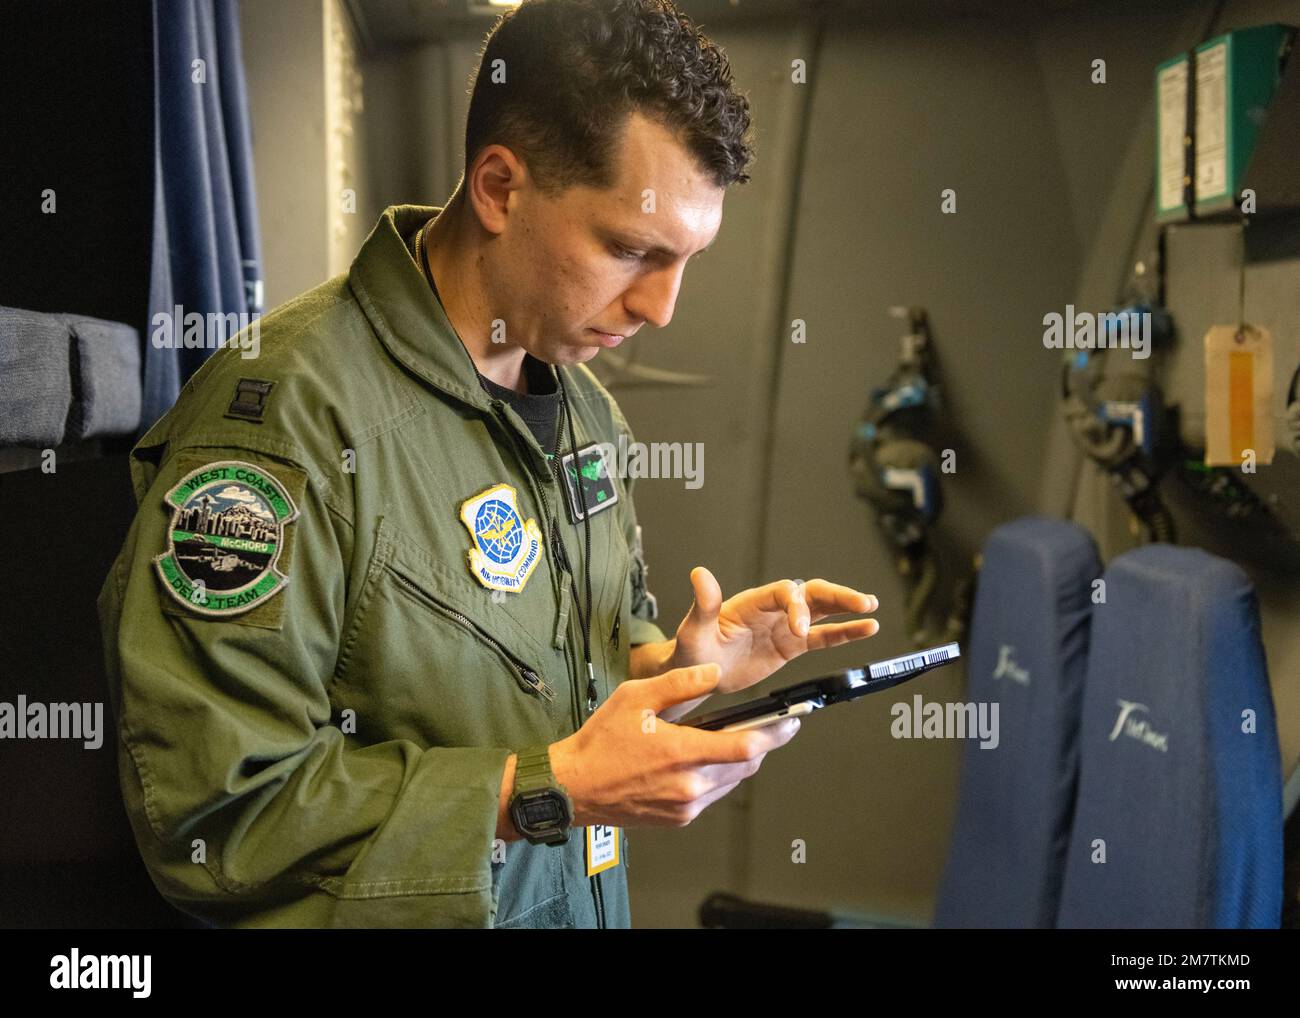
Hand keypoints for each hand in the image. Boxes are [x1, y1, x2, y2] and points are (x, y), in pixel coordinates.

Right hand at [548, 663, 800, 828]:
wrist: (573, 787)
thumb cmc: (600, 743)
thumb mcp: (635, 698)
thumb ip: (679, 684)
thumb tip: (713, 674)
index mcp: (681, 753)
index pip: (744, 748)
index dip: (774, 735)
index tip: (789, 723)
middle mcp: (689, 786)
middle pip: (745, 767)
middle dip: (761, 746)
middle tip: (772, 728)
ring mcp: (685, 807)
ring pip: (731, 782)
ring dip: (740, 762)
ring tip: (738, 740)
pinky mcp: (678, 819)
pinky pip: (712, 795)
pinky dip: (718, 777)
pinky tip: (707, 760)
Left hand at [670, 569, 879, 695]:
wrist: (697, 674)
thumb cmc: (692, 650)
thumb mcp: (694, 630)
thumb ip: (703, 604)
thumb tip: (699, 574)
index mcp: (751, 602)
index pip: (783, 593)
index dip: (797, 607)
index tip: (800, 630)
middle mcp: (772, 609)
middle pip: (810, 593)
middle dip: (837, 596)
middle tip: (862, 602)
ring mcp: (784, 626)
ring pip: (822, 611)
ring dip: (846, 608)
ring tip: (871, 608)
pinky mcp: (791, 646)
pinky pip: (822, 637)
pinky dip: (844, 633)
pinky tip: (866, 629)